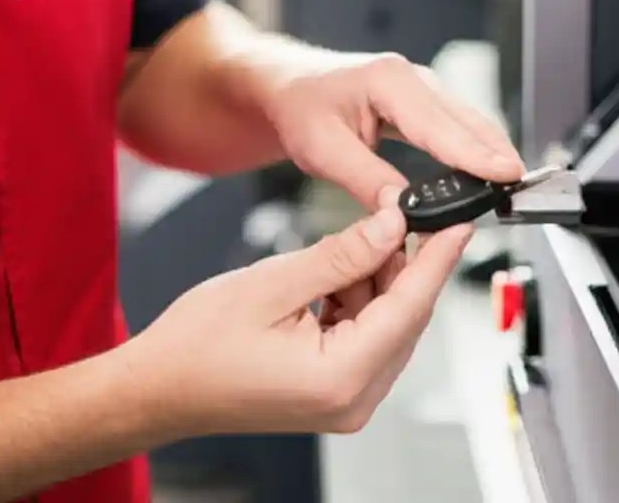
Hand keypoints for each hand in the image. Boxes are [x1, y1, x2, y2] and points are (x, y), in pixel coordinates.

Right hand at [121, 198, 472, 436]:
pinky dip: (358, 301)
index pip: (410, 307)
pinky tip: (332, 278)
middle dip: (400, 264)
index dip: (438, 259)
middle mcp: (353, 398)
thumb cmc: (197, 346)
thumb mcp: (273, 282)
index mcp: (341, 377)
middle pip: (405, 316)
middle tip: (392, 217)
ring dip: (373, 281)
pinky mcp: (336, 392)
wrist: (158, 388)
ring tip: (339, 252)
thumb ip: (341, 255)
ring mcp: (347, 400)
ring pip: (388, 323)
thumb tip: (391, 226)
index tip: (459, 222)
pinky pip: (367, 336)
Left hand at [253, 52, 524, 208]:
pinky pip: (458, 125)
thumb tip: (399, 212)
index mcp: (387, 81)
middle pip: (468, 120)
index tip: (504, 174)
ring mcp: (421, 88)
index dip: (475, 154)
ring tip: (511, 186)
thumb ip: (364, 179)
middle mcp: (412, 79)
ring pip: (469, 122)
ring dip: (491, 151)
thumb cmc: (300, 107)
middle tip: (520, 189)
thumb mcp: (321, 149)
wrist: (287, 86)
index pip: (440, 125)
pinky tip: (486, 171)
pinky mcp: (423, 102)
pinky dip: (476, 148)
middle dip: (497, 153)